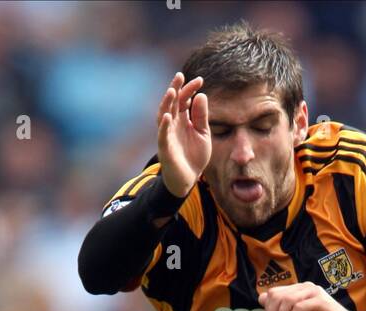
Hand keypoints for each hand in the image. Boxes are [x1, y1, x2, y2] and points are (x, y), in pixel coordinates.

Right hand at [157, 72, 209, 198]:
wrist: (188, 179)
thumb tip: (201, 95)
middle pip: (172, 103)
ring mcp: (167, 135)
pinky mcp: (165, 148)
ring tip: (172, 91)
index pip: (184, 99)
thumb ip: (201, 116)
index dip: (190, 89)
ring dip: (166, 103)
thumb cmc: (194, 155)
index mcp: (182, 119)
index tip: (200, 80)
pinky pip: (162, 135)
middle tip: (180, 76)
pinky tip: (167, 116)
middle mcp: (173, 124)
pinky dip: (163, 126)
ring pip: (164, 115)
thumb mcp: (203, 134)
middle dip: (175, 89)